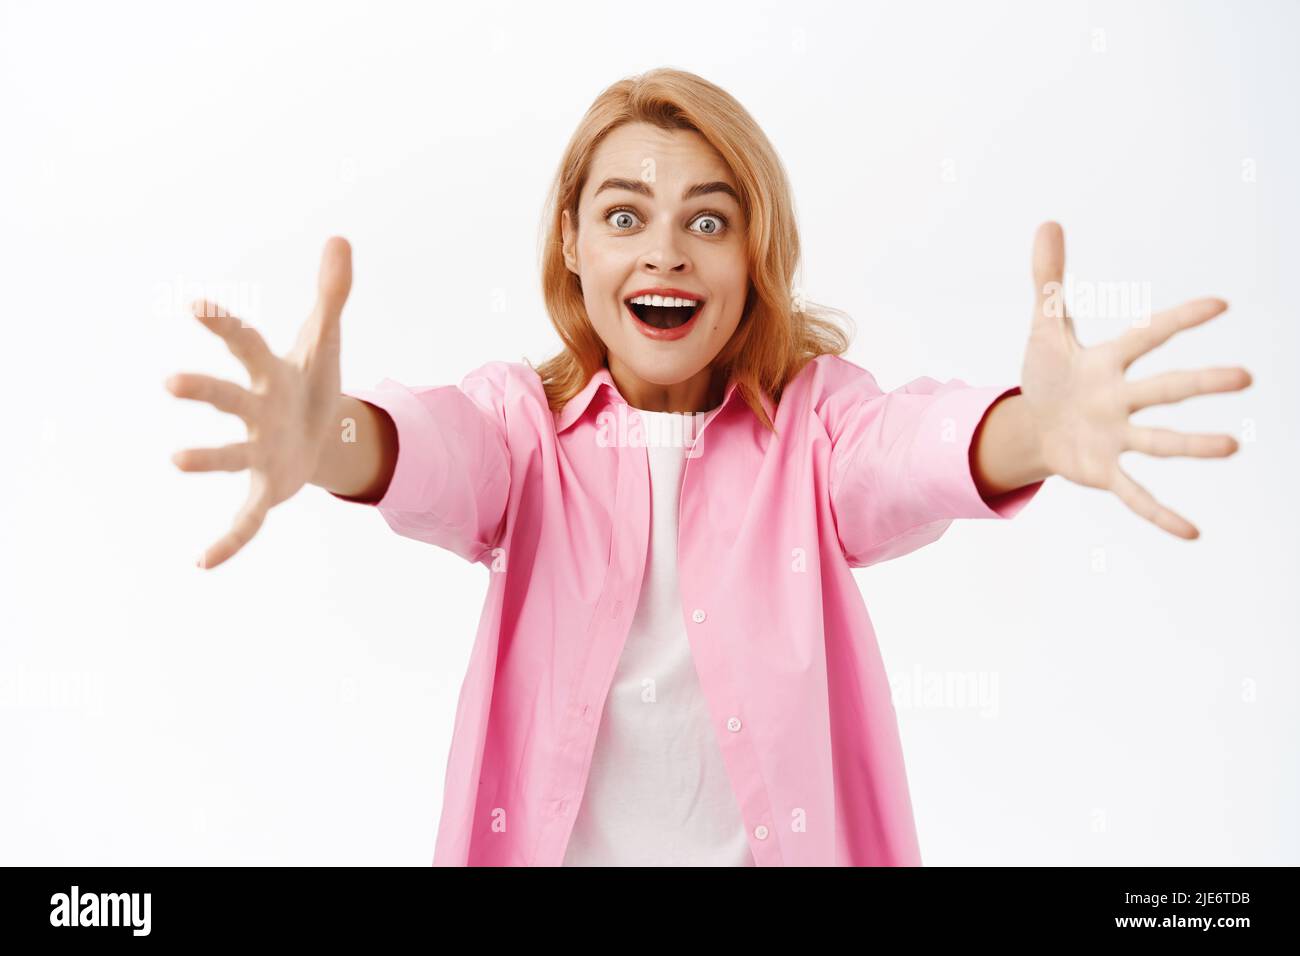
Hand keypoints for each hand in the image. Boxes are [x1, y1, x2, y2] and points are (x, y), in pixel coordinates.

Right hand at [165, 236, 352, 568]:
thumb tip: (340, 239)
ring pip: (229, 455)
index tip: (197, 306)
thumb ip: (333, 293)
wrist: (322, 436)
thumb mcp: (327, 340)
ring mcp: (257, 451)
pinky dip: (229, 540)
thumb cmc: (311, 382)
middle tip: (171, 383)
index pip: (246, 344)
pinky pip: (246, 518)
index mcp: (270, 373)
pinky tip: (203, 562)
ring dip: (205, 458)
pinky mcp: (266, 488)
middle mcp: (255, 411)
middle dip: (205, 392)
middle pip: (229, 398)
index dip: (225, 326)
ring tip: (176, 459)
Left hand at [1019, 222, 1251, 538]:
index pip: (1146, 336)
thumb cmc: (1049, 373)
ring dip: (1192, 445)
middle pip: (1162, 388)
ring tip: (1232, 448)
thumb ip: (1049, 281)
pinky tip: (1192, 533)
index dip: (1178, 320)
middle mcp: (1120, 398)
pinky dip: (1158, 513)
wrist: (1033, 425)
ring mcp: (1116, 436)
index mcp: (1107, 361)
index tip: (1220, 304)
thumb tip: (1047, 222)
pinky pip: (1134, 493)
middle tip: (1246, 377)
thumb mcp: (1043, 328)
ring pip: (1157, 441)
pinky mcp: (1103, 470)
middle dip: (1199, 383)